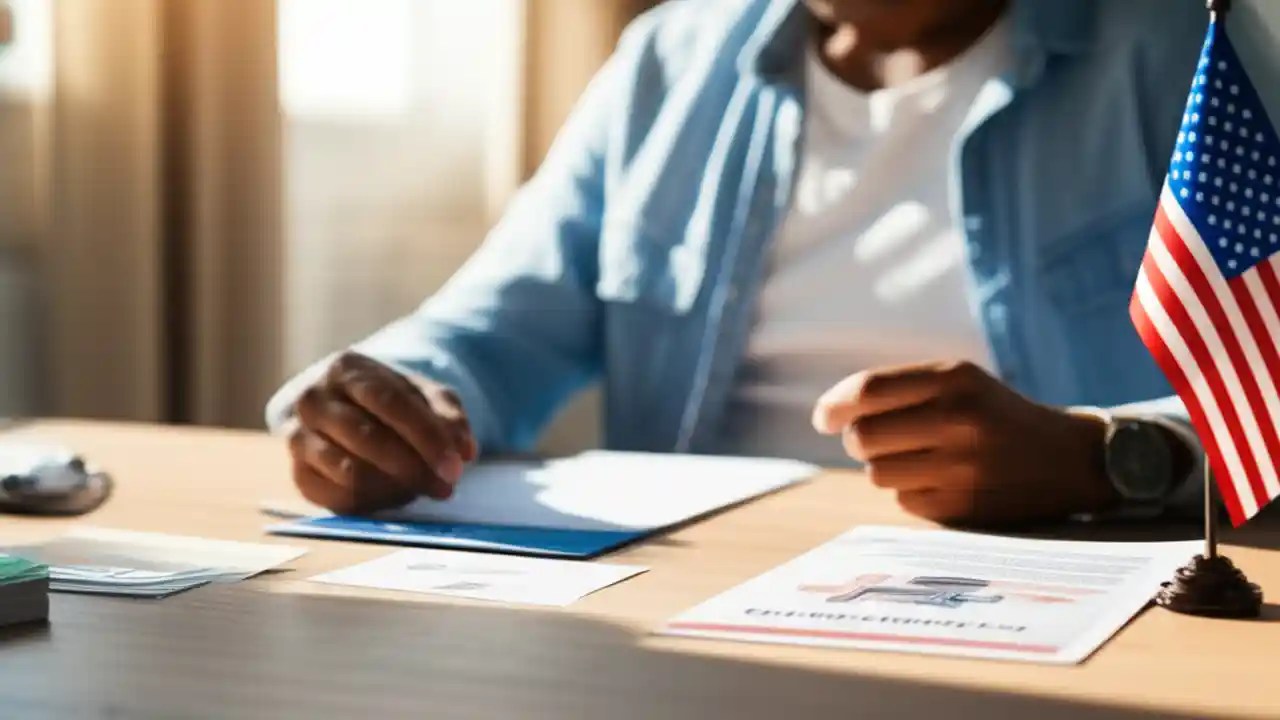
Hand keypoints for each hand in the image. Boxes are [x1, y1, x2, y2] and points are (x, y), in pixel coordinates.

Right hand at [286, 352, 478, 514]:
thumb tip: (464, 451)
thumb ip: (448, 417)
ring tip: (420, 489)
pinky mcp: (298, 474)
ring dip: (394, 488)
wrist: (343, 409)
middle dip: (413, 467)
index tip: (456, 465)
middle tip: (446, 486)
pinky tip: (393, 497)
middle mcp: (313, 400)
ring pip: (349, 471)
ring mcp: (298, 437)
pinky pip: (335, 498)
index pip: (390, 402)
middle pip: (366, 438)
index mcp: (346, 369)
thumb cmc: (389, 401)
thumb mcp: (424, 397)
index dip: (426, 436)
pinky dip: (371, 503)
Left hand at [812, 360, 1116, 526]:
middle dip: (859, 440)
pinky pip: (904, 500)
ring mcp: (961, 468)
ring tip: (920, 458)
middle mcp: (957, 420)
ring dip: (884, 467)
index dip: (834, 406)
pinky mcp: (963, 507)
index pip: (867, 390)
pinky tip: (943, 481)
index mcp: (954, 379)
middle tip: (877, 439)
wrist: (1069, 458)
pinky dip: (912, 491)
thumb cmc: (994, 414)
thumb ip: (897, 388)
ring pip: (877, 474)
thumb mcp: (959, 381)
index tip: (823, 418)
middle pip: (862, 437)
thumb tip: (827, 415)